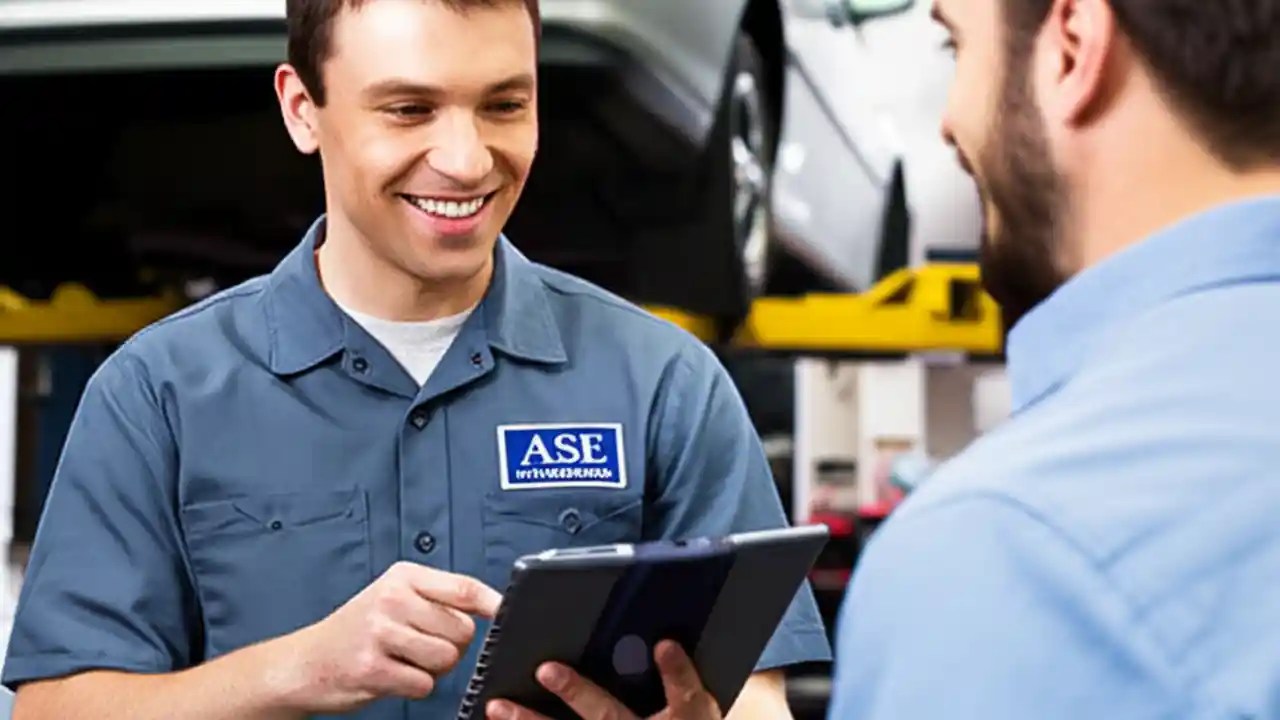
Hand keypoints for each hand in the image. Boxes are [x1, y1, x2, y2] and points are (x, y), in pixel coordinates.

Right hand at [280, 560, 502, 713]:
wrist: (303, 663)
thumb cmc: (357, 631)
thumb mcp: (393, 597)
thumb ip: (438, 598)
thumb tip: (493, 606)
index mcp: (403, 577)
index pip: (463, 588)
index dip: (492, 603)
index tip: (505, 614)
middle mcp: (392, 599)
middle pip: (462, 631)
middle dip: (450, 646)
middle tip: (418, 646)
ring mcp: (380, 633)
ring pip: (446, 659)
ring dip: (432, 669)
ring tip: (403, 660)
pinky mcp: (371, 668)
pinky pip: (423, 684)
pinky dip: (413, 687)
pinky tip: (390, 675)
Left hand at [485, 640, 722, 719]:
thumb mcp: (703, 704)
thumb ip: (683, 672)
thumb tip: (665, 634)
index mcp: (685, 718)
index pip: (685, 694)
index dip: (676, 671)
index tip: (663, 644)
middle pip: (609, 716)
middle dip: (577, 693)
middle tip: (546, 669)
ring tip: (498, 705)